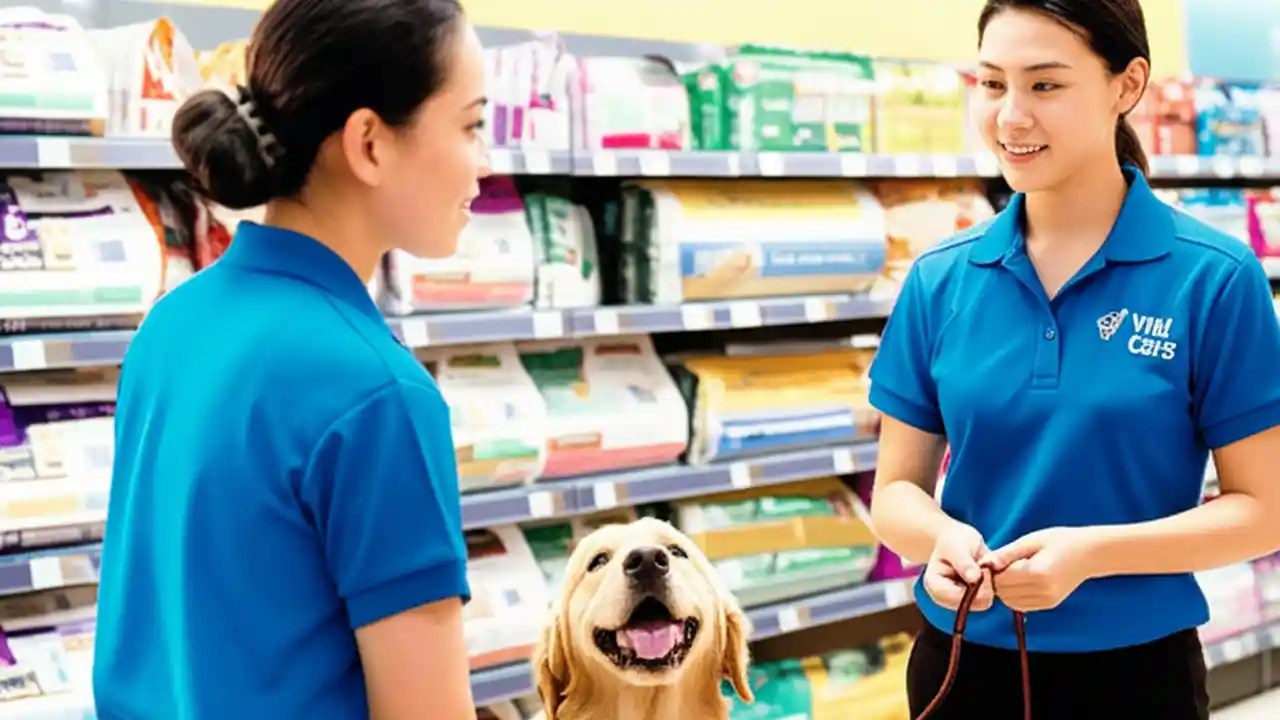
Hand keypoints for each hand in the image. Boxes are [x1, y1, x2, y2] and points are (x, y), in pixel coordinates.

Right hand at [923, 522, 993, 611]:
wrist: (958, 541)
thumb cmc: (953, 541)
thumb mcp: (956, 546)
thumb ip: (964, 562)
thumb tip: (974, 579)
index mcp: (935, 586)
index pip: (960, 599)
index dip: (977, 587)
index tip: (983, 568)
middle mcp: (944, 599)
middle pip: (974, 604)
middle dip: (985, 585)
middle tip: (983, 567)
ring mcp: (957, 602)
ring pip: (984, 603)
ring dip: (989, 585)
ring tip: (982, 569)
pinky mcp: (970, 602)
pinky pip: (989, 599)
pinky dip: (991, 586)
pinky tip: (984, 574)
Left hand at [980, 527, 1096, 611]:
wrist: (1090, 553)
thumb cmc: (1060, 541)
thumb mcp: (1031, 541)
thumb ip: (1006, 554)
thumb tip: (984, 563)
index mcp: (1037, 573)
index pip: (1000, 579)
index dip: (992, 570)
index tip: (994, 559)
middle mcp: (1043, 591)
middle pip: (1003, 592)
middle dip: (997, 580)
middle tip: (1003, 564)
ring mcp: (1047, 600)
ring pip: (1010, 601)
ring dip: (1005, 589)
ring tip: (1014, 571)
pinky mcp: (1050, 604)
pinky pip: (1021, 605)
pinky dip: (1015, 595)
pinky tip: (1022, 580)